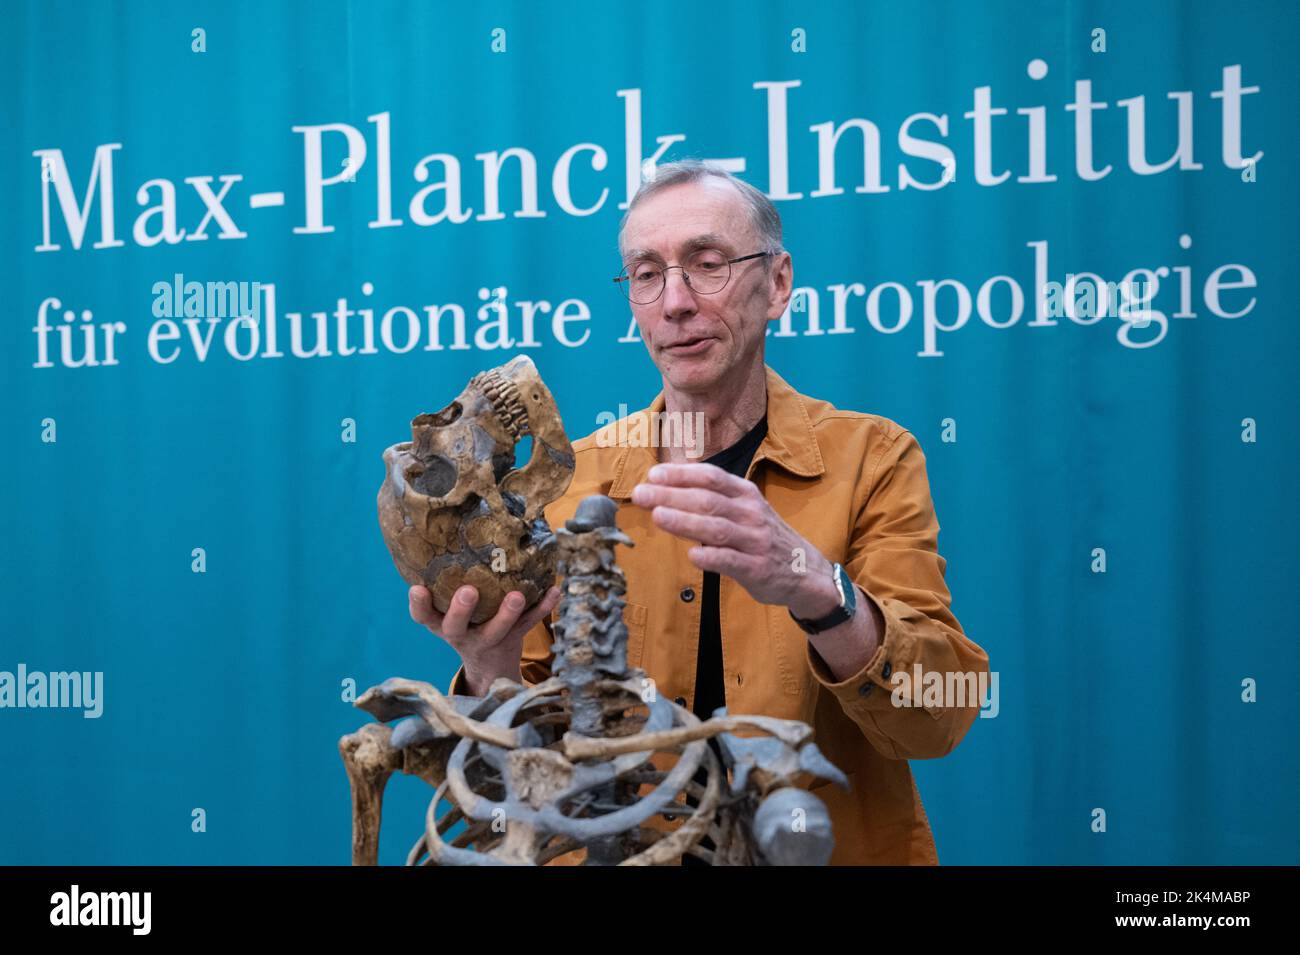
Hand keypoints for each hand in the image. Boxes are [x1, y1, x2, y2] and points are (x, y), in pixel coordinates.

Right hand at [409, 583, 561, 693]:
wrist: (489, 664)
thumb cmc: (465, 622)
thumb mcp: (447, 610)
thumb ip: (446, 583)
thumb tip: (448, 530)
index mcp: (441, 624)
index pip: (423, 616)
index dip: (418, 605)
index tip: (417, 588)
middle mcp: (461, 634)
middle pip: (456, 626)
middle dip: (461, 610)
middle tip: (469, 591)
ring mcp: (488, 639)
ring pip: (497, 630)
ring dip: (508, 613)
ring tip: (518, 596)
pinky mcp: (513, 638)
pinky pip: (529, 623)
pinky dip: (543, 607)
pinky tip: (554, 591)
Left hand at [630, 463, 840, 618]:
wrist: (806, 571)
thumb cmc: (762, 537)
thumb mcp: (745, 509)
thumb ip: (713, 498)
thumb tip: (667, 485)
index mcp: (745, 494)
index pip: (711, 477)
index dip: (681, 474)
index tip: (652, 474)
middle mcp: (751, 513)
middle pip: (707, 500)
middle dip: (671, 495)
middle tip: (641, 494)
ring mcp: (755, 541)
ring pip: (716, 528)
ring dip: (684, 521)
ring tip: (657, 516)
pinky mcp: (757, 569)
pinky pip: (731, 561)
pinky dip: (711, 557)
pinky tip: (692, 555)